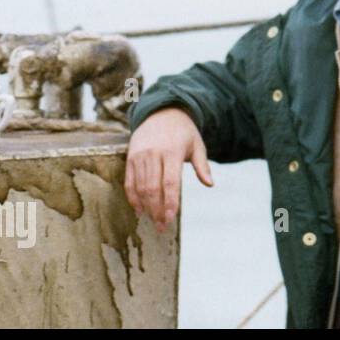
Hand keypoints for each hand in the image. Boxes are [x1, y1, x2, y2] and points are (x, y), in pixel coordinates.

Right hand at [124, 106, 213, 231]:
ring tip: (153, 220)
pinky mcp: (130, 157)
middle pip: (153, 188)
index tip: (171, 218)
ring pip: (140, 187)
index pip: (170, 183)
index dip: (170, 202)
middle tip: (162, 227)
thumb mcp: (197, 145)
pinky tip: (139, 208)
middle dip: (157, 210)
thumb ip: (202, 166)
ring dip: (146, 206)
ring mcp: (139, 156)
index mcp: (172, 152)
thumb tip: (210, 184)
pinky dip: (133, 197)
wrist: (161, 113)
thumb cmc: (184, 132)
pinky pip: (129, 181)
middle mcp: (154, 154)